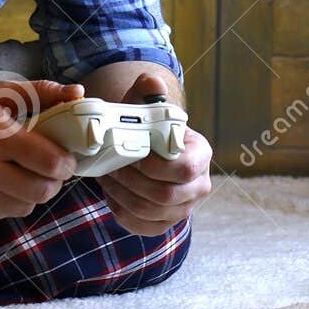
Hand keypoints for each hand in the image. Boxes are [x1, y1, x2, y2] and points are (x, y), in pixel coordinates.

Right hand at [0, 79, 82, 223]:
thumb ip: (40, 92)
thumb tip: (79, 93)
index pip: (49, 162)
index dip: (66, 163)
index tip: (67, 158)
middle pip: (42, 190)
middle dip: (54, 180)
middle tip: (50, 167)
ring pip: (27, 206)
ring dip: (34, 192)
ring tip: (25, 173)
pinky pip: (6, 213)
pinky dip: (12, 200)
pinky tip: (3, 182)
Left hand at [99, 72, 212, 235]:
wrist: (147, 150)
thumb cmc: (148, 129)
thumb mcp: (147, 107)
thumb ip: (148, 91)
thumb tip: (151, 82)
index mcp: (201, 155)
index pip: (184, 169)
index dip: (154, 166)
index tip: (131, 153)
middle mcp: (199, 186)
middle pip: (166, 196)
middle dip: (132, 182)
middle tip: (110, 168)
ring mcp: (183, 209)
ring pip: (151, 212)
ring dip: (123, 195)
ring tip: (107, 178)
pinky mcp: (165, 224)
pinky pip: (141, 226)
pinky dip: (121, 211)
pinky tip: (112, 193)